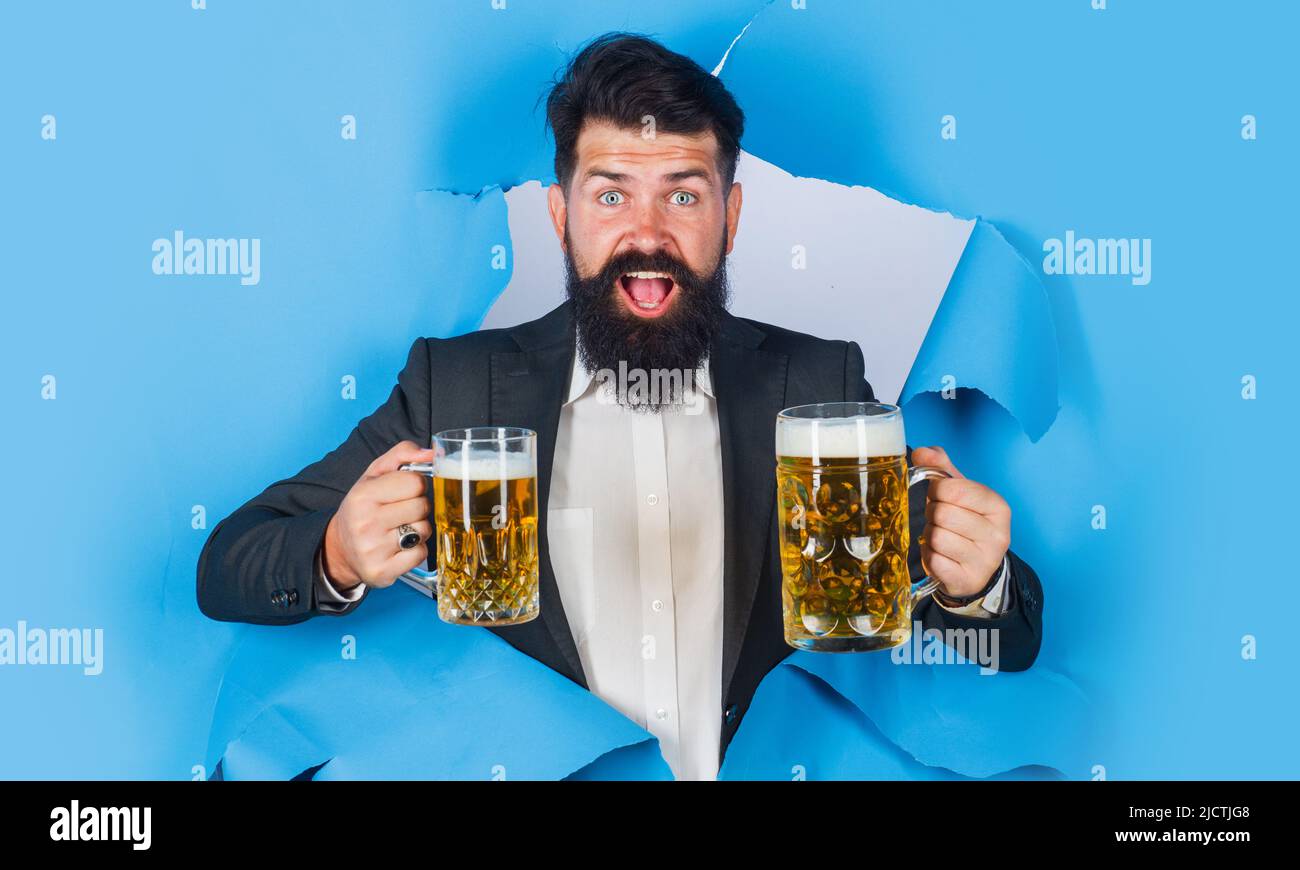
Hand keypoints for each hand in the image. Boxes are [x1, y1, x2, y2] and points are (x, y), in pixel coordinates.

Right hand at [322, 440, 435, 589]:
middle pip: (422, 506)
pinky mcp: (382, 571)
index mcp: (363, 495)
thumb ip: (402, 455)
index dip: (415, 485)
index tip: (404, 491)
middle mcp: (365, 522)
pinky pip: (420, 555)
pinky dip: (416, 551)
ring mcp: (372, 549)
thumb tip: (431, 452)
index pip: (415, 482)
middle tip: (402, 511)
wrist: (340, 548)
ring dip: (419, 529)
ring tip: (400, 529)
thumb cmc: (364, 507)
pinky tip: (400, 547)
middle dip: (418, 507)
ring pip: (424, 530)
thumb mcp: (374, 475)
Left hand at [911, 446, 1010, 598]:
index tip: (942, 497)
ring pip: (936, 537)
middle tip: (940, 521)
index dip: (937, 491)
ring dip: (929, 536)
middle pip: (942, 513)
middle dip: (932, 515)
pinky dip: (930, 557)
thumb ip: (940, 467)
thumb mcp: (958, 491)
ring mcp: (985, 560)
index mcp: (998, 506)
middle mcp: (998, 534)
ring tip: (941, 538)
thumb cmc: (965, 523)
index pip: (954, 489)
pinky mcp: (968, 580)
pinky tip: (941, 556)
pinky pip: (934, 561)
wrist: (975, 567)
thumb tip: (923, 452)